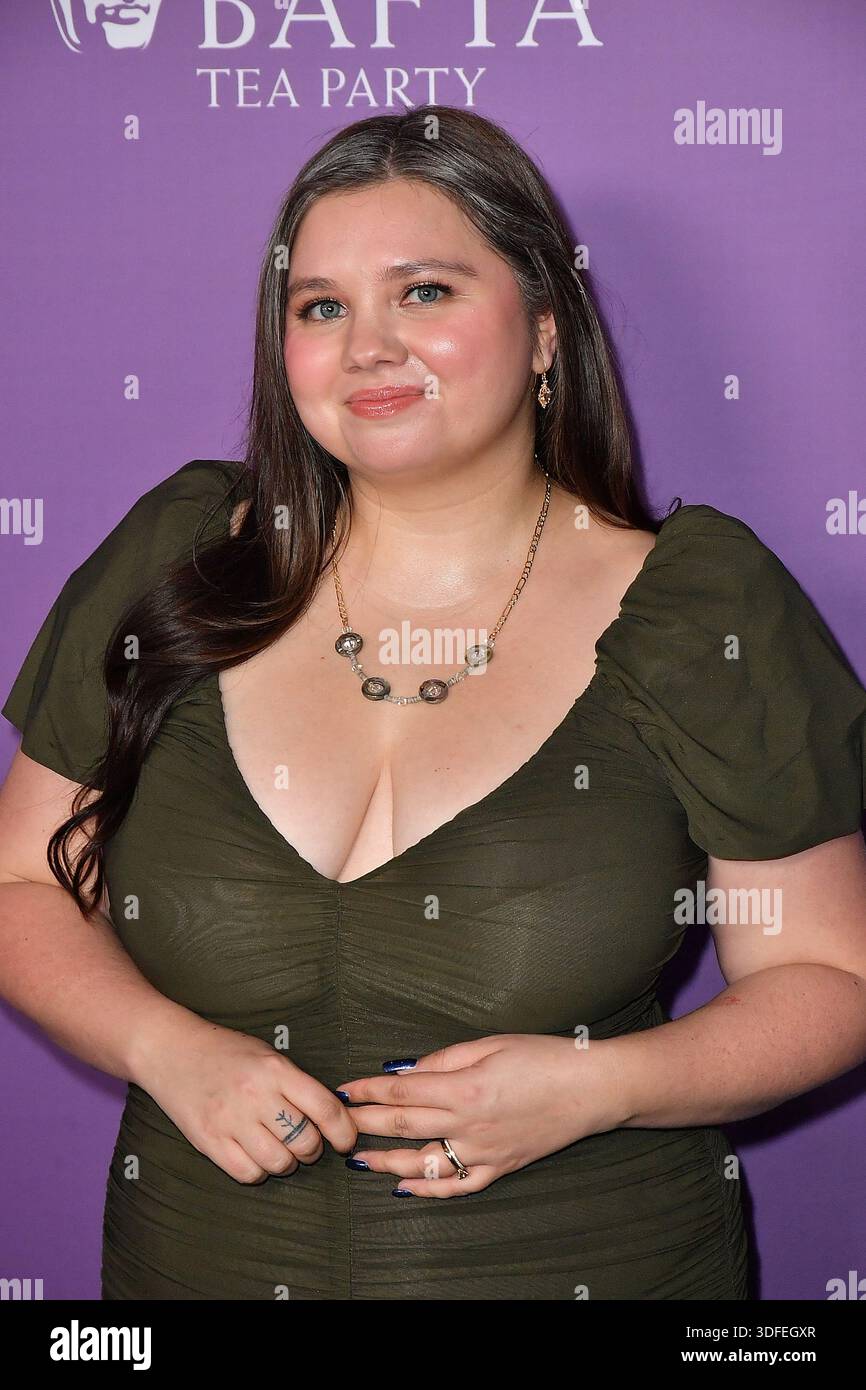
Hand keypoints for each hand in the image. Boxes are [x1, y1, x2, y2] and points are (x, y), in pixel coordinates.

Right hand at [135, 1012, 358, 1183]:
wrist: (171, 1050)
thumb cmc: (226, 1051)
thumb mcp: (267, 1055)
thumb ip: (296, 1084)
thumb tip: (332, 1115)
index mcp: (275, 1070)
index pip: (325, 1107)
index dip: (343, 1130)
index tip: (346, 1139)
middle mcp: (256, 1095)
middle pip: (305, 1141)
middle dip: (313, 1149)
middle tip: (307, 1144)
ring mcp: (230, 1120)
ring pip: (279, 1162)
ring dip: (287, 1163)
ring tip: (281, 1151)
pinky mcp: (208, 1141)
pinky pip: (247, 1173)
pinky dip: (259, 1172)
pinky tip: (256, 1156)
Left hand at [335, 1033, 628, 1197]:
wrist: (591, 1089)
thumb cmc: (543, 1057)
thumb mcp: (491, 1043)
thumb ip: (444, 1058)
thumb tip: (406, 1070)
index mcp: (464, 1088)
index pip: (401, 1091)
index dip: (367, 1090)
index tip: (344, 1089)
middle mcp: (468, 1124)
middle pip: (403, 1126)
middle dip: (365, 1124)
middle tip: (336, 1123)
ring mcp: (483, 1151)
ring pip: (422, 1162)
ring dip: (384, 1160)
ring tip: (357, 1158)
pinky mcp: (499, 1168)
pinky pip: (455, 1186)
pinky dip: (427, 1189)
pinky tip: (404, 1186)